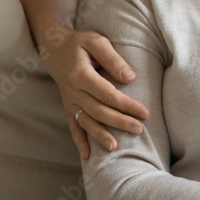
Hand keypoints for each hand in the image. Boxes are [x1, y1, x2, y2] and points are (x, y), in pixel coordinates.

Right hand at [43, 28, 149, 160]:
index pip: (107, 94)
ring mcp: (69, 102)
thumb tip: (130, 77)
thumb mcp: (96, 42)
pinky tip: (87, 157)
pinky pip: (73, 127)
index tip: (144, 112)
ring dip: (100, 136)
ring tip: (115, 148)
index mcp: (80, 74)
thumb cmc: (80, 44)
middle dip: (119, 122)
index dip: (126, 104)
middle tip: (139, 129)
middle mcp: (73, 91)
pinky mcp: (68, 108)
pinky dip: (79, 142)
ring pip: (86, 122)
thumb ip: (113, 59)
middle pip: (98, 111)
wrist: (55, 49)